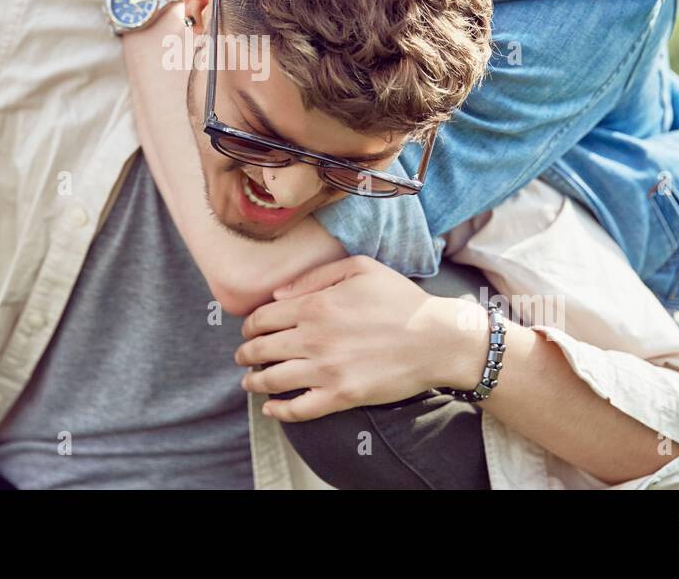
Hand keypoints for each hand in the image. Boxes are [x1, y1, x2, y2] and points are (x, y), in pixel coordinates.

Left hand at [237, 255, 486, 421]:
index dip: (249, 325)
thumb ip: (315, 276)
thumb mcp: (359, 268)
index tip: (249, 330)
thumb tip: (278, 294)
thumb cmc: (400, 300)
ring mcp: (326, 370)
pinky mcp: (341, 396)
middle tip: (242, 356)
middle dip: (244, 353)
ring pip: (272, 380)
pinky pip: (299, 409)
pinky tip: (271, 409)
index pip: (263, 317)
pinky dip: (279, 411)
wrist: (435, 339)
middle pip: (260, 349)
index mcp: (315, 305)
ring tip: (250, 382)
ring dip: (253, 382)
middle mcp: (314, 338)